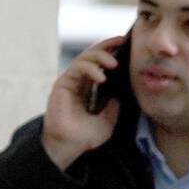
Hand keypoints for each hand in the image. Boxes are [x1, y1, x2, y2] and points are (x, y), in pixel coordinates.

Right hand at [41, 34, 126, 170]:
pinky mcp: (62, 84)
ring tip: (114, 64)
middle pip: (92, 55)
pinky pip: (77, 69)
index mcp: (88, 87)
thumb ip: (113, 108)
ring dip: (100, 57)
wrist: (68, 146)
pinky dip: (90, 69)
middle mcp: (78, 81)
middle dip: (107, 46)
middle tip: (122, 42)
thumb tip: (119, 96)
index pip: (99, 64)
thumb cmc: (84, 137)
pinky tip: (102, 77)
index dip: (111, 51)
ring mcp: (70, 81)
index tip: (126, 44)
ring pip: (84, 58)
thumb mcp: (107, 122)